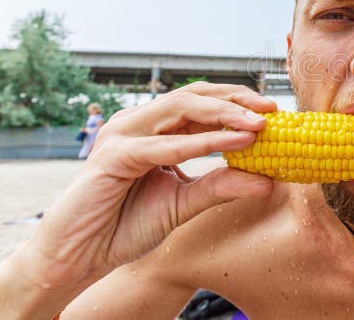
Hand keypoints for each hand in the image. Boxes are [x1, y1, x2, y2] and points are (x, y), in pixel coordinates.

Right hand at [21, 83, 275, 292]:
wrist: (79, 256)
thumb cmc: (125, 226)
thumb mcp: (184, 203)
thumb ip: (220, 186)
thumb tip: (268, 181)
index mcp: (155, 130)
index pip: (202, 104)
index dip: (238, 104)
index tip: (275, 113)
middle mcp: (139, 124)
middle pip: (195, 97)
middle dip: (237, 99)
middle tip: (272, 109)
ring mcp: (125, 134)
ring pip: (182, 109)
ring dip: (225, 114)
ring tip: (259, 123)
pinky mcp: (114, 154)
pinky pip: (166, 145)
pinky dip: (204, 143)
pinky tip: (236, 142)